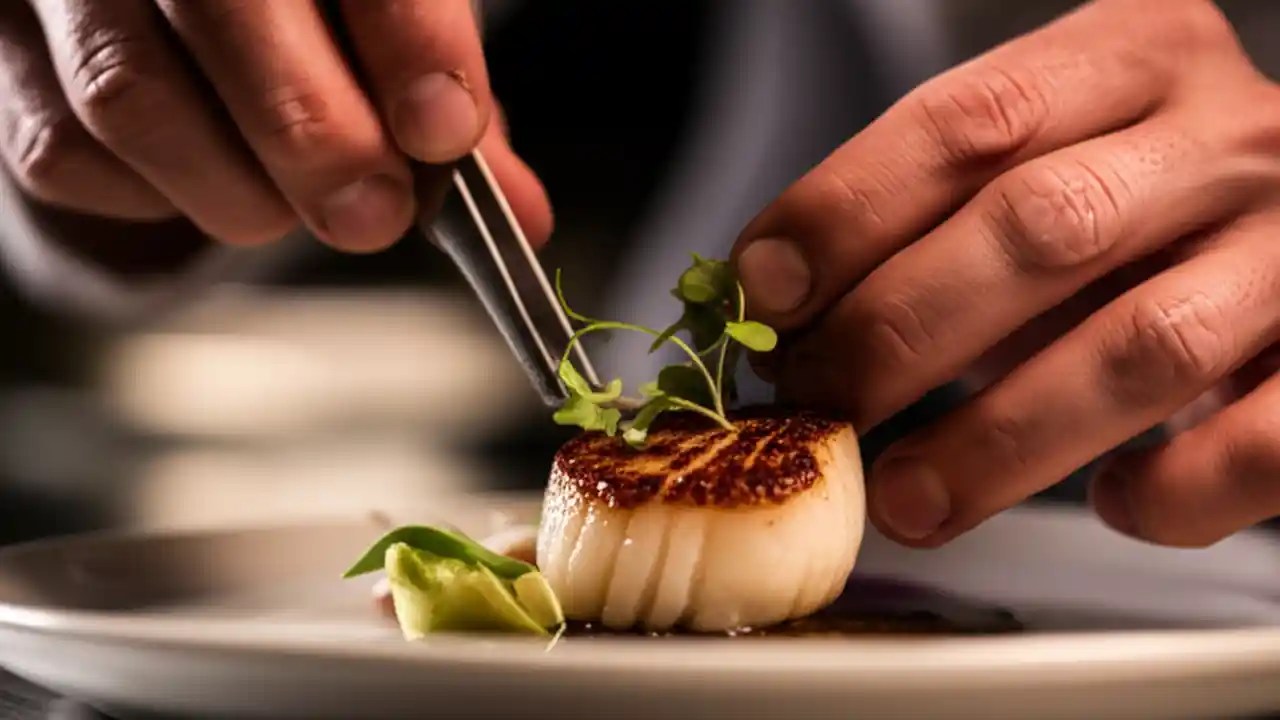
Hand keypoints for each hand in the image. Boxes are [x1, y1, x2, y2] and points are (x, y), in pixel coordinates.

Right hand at [0, 0, 550, 253]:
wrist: (157, 17)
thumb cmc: (296, 24)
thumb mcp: (383, 38)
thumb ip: (446, 111)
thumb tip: (521, 214)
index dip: (409, 37)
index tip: (445, 129)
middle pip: (227, 6)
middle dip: (315, 136)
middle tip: (373, 215)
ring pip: (136, 96)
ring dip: (238, 189)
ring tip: (291, 208)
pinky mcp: (2, 58)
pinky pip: (72, 153)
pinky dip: (157, 198)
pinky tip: (201, 178)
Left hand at [732, 0, 1279, 547]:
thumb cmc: (1137, 201)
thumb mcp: (1043, 163)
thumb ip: (934, 213)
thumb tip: (780, 308)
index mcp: (1134, 59)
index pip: (970, 123)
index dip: (848, 211)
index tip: (765, 292)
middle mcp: (1228, 139)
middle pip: (1045, 227)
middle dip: (900, 329)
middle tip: (817, 400)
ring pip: (1142, 346)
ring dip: (998, 438)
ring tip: (905, 497)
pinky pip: (1256, 445)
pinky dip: (1168, 491)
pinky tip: (1111, 499)